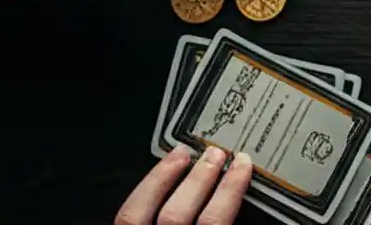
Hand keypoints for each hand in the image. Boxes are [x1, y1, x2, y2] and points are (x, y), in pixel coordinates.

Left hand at [115, 146, 253, 224]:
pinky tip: (153, 179)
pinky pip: (125, 216)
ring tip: (180, 153)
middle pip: (177, 213)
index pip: (214, 221)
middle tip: (215, 153)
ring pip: (138, 212)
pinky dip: (141, 193)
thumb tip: (245, 207)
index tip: (242, 165)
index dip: (230, 190)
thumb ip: (227, 223)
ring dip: (161, 177)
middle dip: (198, 178)